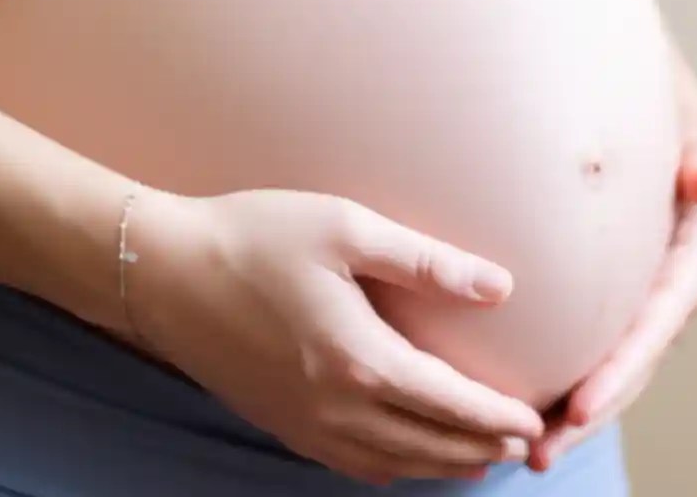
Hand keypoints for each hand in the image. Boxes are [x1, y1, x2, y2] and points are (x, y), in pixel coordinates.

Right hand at [126, 187, 543, 485]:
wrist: (162, 272)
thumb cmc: (254, 236)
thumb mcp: (345, 228)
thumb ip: (427, 262)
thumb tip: (500, 287)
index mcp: (359, 359)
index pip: (450, 404)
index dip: (497, 418)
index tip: (534, 423)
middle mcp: (335, 406)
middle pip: (427, 445)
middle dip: (480, 448)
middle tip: (522, 444)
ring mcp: (303, 423)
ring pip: (391, 463)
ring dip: (441, 463)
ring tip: (477, 457)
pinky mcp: (278, 423)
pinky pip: (348, 463)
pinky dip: (390, 468)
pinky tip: (402, 459)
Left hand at [527, 48, 696, 470]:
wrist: (608, 62)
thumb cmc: (641, 77)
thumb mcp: (678, 101)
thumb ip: (693, 142)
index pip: (667, 309)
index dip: (629, 362)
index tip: (583, 403)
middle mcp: (672, 262)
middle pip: (638, 350)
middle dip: (597, 404)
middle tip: (545, 450)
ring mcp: (639, 273)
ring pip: (611, 351)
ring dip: (575, 403)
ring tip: (528, 450)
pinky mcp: (604, 273)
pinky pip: (585, 328)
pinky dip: (556, 368)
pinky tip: (513, 401)